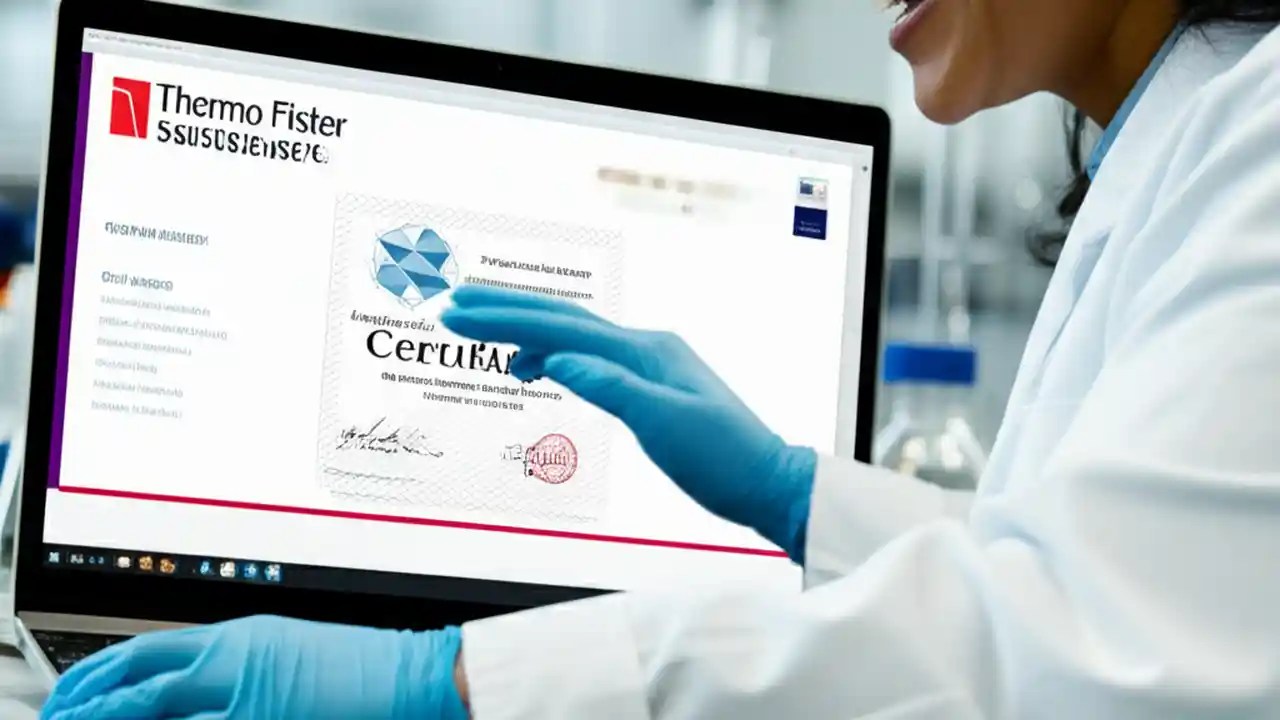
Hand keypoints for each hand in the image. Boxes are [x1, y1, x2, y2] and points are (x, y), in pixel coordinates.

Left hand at [40, 615, 466, 719]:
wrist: (414, 676)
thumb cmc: (360, 670)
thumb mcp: (286, 653)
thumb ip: (234, 667)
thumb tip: (188, 686)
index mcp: (237, 639)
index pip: (144, 652)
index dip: (97, 675)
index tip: (73, 695)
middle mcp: (234, 663)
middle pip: (137, 682)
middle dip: (87, 704)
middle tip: (61, 719)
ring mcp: (247, 700)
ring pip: (156, 713)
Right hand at [441, 285, 815, 560]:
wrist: (768, 482)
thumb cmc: (723, 459)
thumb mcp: (665, 425)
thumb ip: (611, 388)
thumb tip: (558, 359)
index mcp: (645, 353)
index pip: (562, 328)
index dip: (507, 320)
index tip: (459, 313)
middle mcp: (645, 349)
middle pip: (564, 319)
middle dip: (507, 310)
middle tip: (455, 304)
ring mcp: (648, 366)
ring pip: (574, 336)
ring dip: (527, 330)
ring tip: (482, 333)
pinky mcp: (649, 387)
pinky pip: (589, 359)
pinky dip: (555, 355)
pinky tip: (538, 365)